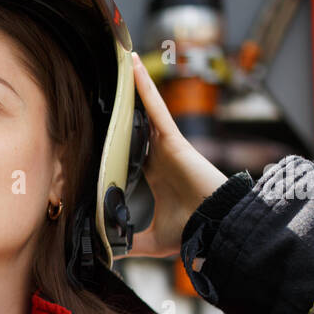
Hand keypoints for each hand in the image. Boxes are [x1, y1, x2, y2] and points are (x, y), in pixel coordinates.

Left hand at [122, 51, 229, 259]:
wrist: (214, 228)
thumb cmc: (193, 232)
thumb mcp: (152, 240)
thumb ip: (131, 243)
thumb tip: (109, 254)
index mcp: (156, 174)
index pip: (131, 150)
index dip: (117, 138)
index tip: (98, 129)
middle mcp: (160, 155)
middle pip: (136, 123)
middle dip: (123, 103)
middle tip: (103, 81)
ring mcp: (167, 144)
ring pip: (145, 108)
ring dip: (132, 85)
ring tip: (116, 59)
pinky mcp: (173, 139)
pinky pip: (155, 107)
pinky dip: (144, 87)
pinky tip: (131, 66)